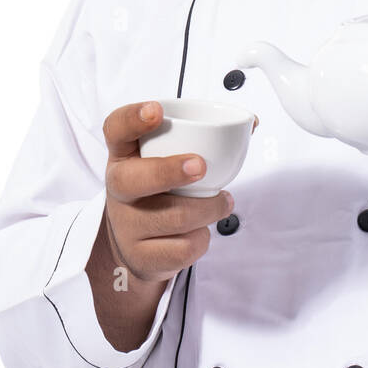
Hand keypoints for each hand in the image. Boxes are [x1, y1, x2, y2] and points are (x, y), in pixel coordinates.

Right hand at [99, 101, 239, 284]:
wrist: (137, 247)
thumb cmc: (160, 193)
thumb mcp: (166, 162)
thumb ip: (200, 139)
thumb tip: (250, 123)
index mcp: (124, 155)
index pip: (116, 129)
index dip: (133, 118)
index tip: (156, 111)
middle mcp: (119, 189)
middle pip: (133, 180)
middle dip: (169, 171)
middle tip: (201, 166)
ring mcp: (126, 225)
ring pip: (173, 217)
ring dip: (208, 209)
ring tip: (222, 202)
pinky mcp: (140, 256)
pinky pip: (182, 249)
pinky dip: (201, 239)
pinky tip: (200, 230)